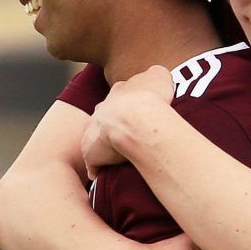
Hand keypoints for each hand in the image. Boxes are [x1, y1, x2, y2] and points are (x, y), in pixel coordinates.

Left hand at [82, 64, 175, 179]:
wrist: (136, 120)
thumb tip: (156, 77)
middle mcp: (103, 109)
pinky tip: (108, 175)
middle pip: (105, 115)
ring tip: (118, 157)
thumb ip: (156, 74)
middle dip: (113, 123)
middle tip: (129, 134)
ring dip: (104, 146)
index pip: (122, 95)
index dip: (131, 104)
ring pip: (96, 138)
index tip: (139, 113)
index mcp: (120, 91)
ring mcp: (94, 130)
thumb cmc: (152, 98)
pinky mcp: (91, 152)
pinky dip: (99, 168)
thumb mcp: (159, 75)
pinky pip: (93, 163)